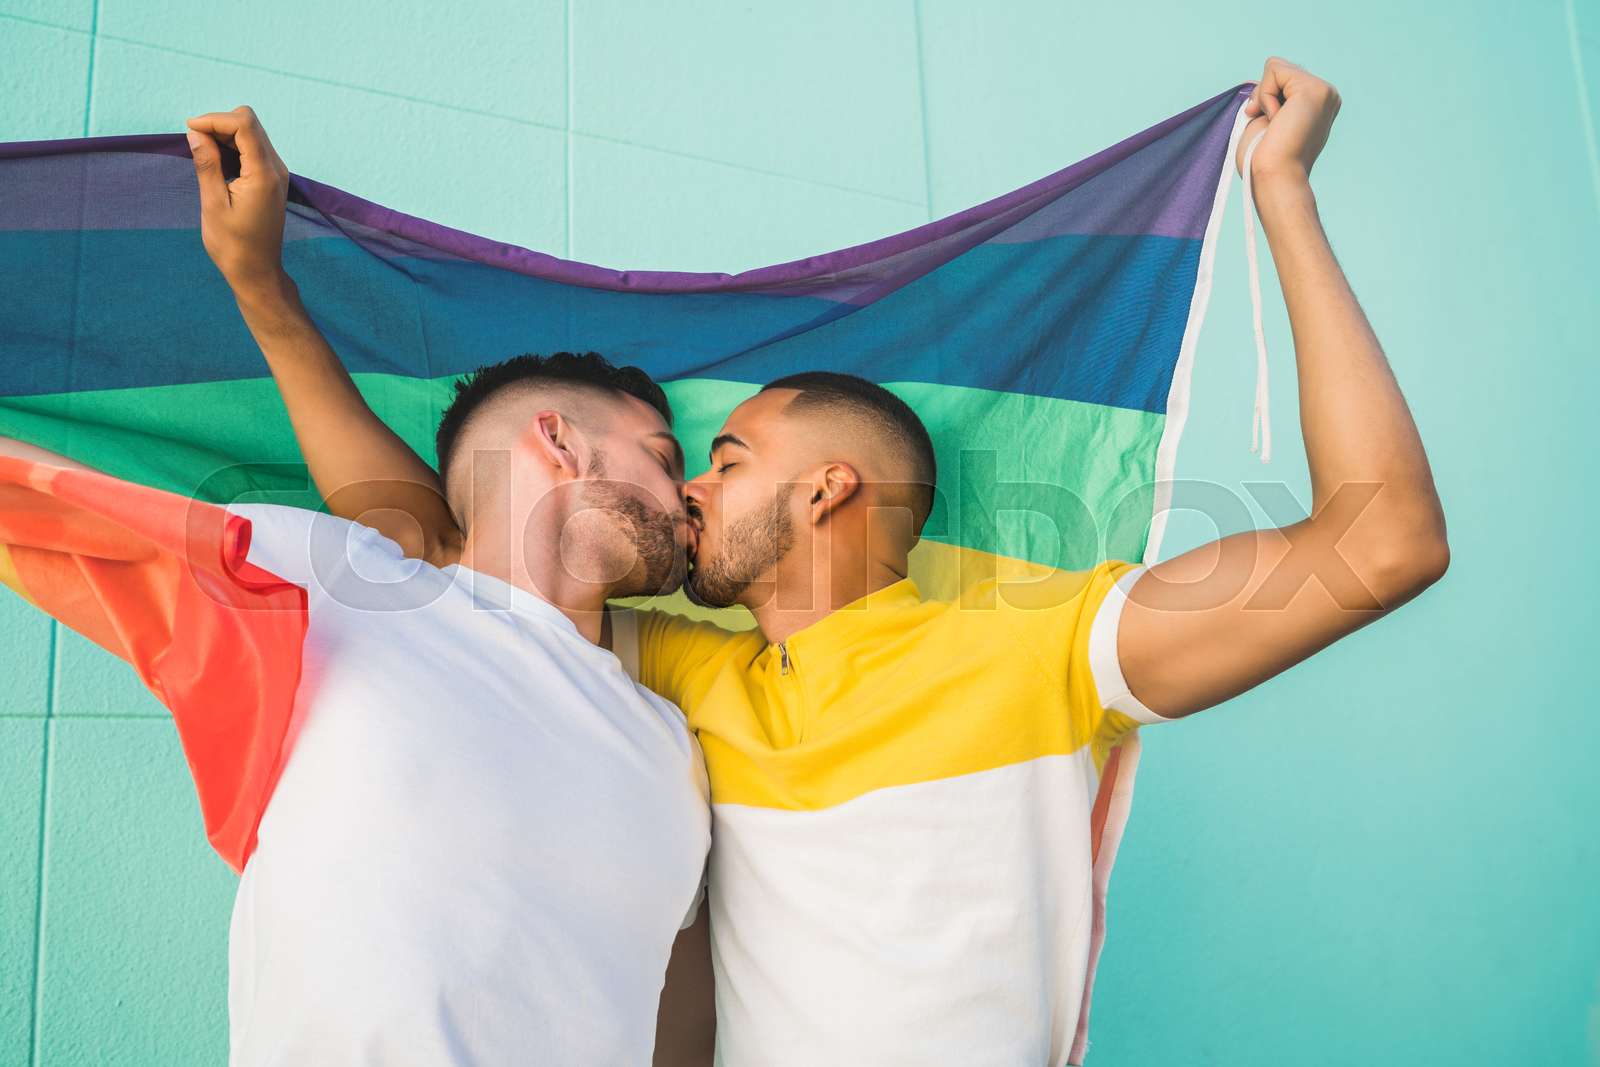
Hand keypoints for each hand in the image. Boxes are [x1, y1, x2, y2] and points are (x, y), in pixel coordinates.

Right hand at [184, 106, 290, 295]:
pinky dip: (234, 146)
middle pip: (250, 123)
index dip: (215, 119)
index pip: (244, 124)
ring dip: (225, 134)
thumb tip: (196, 132)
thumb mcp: (213, 204)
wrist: (256, 270)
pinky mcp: (272, 179)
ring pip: (252, 133)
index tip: (190, 131)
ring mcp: (277, 174)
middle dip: (219, 124)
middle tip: (195, 142)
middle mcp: (277, 169)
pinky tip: (217, 161)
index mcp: (264, 174)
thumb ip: (207, 165)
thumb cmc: (232, 244)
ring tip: (203, 153)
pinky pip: (254, 149)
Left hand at [1236, 57, 1340, 186]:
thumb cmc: (1264, 159)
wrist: (1274, 177)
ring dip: (1264, 96)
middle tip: (1269, 126)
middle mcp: (1327, 95)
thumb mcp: (1268, 118)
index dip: (1266, 98)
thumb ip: (1274, 94)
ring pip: (1276, 68)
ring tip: (1275, 124)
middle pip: (1281, 70)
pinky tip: (1276, 119)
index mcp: (1319, 104)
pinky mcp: (1314, 89)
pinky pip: (1274, 70)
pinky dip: (1264, 95)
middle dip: (1263, 95)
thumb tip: (1270, 66)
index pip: (1284, 79)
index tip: (1268, 125)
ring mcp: (1324, 91)